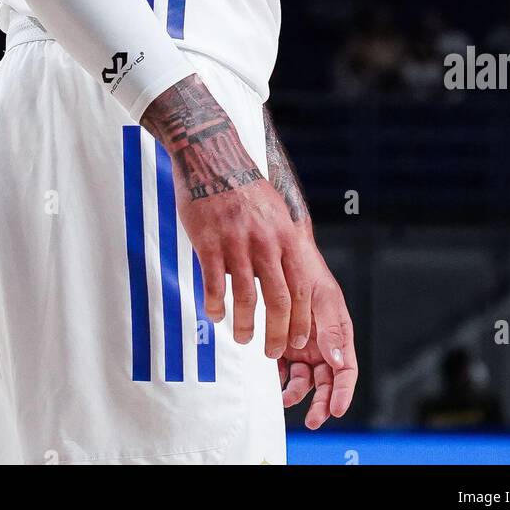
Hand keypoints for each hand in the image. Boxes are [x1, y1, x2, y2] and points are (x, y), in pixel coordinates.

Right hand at [143, 73, 314, 358]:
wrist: (212, 157)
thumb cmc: (244, 187)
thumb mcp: (276, 212)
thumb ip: (283, 244)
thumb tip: (292, 277)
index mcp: (285, 235)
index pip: (300, 287)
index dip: (301, 319)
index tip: (298, 340)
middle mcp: (265, 241)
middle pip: (278, 299)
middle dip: (278, 332)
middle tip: (272, 352)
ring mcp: (236, 242)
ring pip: (246, 297)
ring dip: (245, 325)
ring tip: (243, 339)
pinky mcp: (208, 241)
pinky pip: (214, 283)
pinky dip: (216, 305)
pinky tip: (215, 315)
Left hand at [278, 246, 357, 427]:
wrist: (283, 252)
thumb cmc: (309, 270)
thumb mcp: (323, 296)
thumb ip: (330, 328)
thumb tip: (337, 360)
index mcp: (339, 334)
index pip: (347, 370)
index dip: (343, 392)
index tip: (336, 409)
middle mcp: (323, 344)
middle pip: (327, 382)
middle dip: (322, 403)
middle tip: (314, 420)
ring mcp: (303, 345)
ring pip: (305, 379)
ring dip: (298, 393)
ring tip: (286, 398)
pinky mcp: (283, 343)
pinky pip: (284, 368)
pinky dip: (281, 380)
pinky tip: (276, 384)